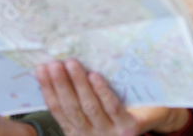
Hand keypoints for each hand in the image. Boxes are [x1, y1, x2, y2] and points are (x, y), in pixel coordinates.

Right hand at [36, 59, 189, 135]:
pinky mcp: (129, 129)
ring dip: (78, 84)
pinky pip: (112, 108)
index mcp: (77, 132)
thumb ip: (76, 97)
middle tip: (54, 63)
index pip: (58, 109)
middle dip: (61, 84)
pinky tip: (95, 76)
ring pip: (89, 107)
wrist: (151, 119)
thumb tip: (53, 68)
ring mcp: (110, 134)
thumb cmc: (117, 111)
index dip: (48, 88)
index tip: (41, 68)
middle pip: (71, 108)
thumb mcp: (92, 110)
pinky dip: (102, 91)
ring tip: (71, 63)